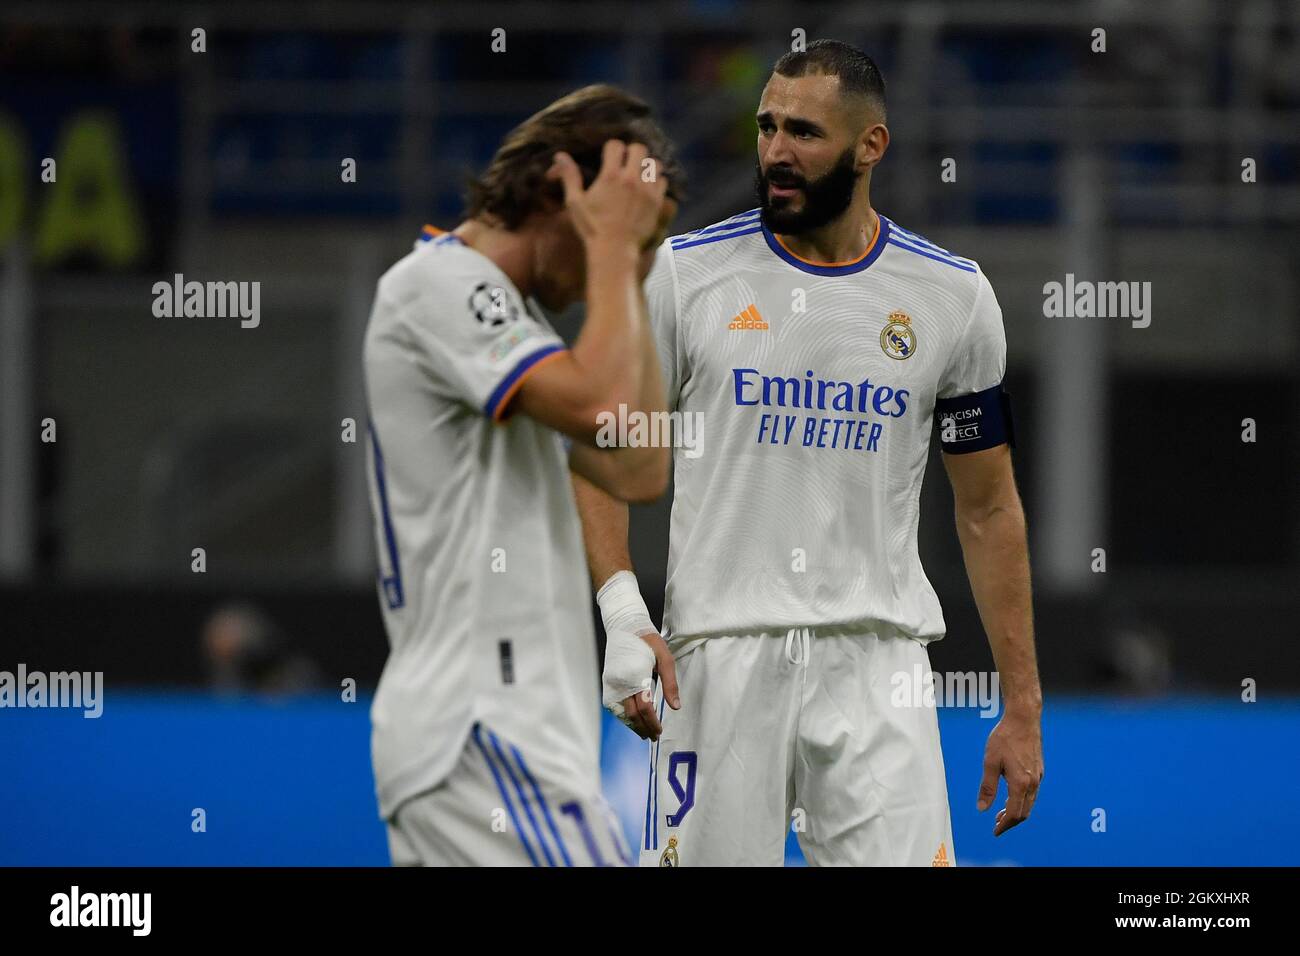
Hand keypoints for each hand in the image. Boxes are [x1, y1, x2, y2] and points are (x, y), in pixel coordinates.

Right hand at [546, 140, 667, 249]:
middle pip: (639, 148)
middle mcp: (632, 178)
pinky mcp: (657, 202)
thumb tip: (560, 155)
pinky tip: (647, 188)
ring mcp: (647, 190)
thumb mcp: (575, 202)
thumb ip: (569, 176)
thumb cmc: (592, 227)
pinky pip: (663, 180)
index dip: (611, 148)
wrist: (614, 250)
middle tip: (625, 163)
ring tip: (639, 174)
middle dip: (631, 152)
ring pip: (655, 163)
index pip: (616, 145)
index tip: (608, 157)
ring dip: (646, 165)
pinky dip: (656, 181)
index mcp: (611, 176)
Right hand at [616, 631, 679, 740]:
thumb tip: (675, 707)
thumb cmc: (648, 641)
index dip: (652, 723)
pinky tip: (632, 719)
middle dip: (643, 728)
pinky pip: (613, 705)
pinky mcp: (607, 681)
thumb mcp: (665, 658)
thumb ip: (670, 683)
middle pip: (631, 714)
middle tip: (653, 737)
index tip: (659, 731)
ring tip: (643, 733)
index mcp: (637, 676)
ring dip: (632, 725)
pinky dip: (623, 715)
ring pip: (620, 712)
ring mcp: (611, 683)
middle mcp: (621, 683)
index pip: (644, 708)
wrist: (624, 625)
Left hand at [977, 706, 1043, 835]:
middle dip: (1010, 821)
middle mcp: (1033, 783)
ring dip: (1016, 811)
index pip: (1014, 814)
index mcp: (1020, 783)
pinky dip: (1021, 800)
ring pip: (1030, 803)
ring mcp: (1038, 777)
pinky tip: (1010, 795)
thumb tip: (982, 809)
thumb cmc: (1004, 738)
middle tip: (996, 823)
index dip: (1004, 825)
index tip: (995, 831)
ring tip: (1000, 812)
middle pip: (1024, 812)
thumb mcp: (990, 762)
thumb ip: (987, 787)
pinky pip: (1032, 793)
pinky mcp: (1039, 770)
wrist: (1023, 719)